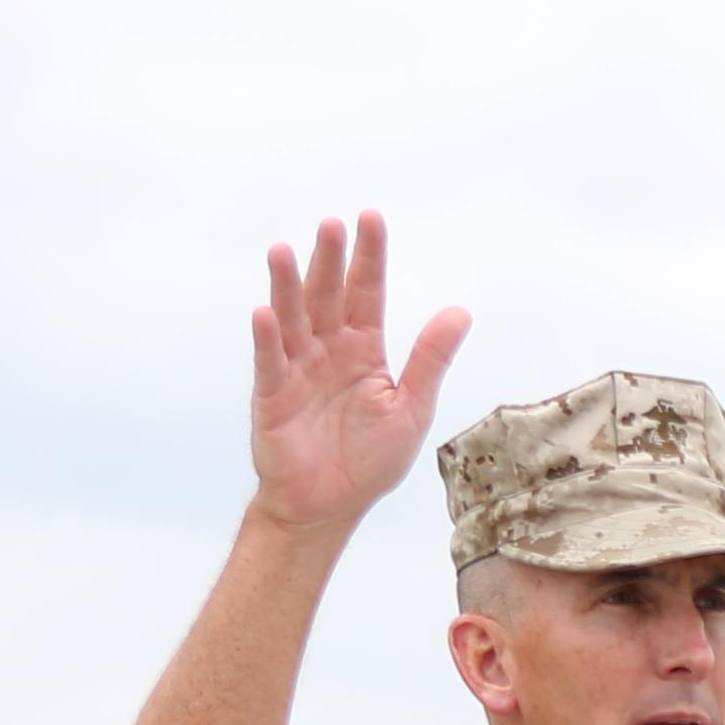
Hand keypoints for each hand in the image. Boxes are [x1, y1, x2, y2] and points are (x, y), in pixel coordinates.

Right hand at [243, 211, 470, 536]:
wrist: (329, 507)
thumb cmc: (369, 461)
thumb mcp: (410, 407)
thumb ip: (429, 359)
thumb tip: (460, 312)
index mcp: (362, 351)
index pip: (366, 294)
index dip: (369, 258)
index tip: (370, 218)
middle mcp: (326, 351)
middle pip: (326, 297)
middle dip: (329, 261)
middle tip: (332, 224)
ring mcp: (296, 370)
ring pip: (291, 319)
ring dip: (287, 286)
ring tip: (284, 251)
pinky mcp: (272, 397)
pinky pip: (269, 363)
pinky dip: (267, 339)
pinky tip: (264, 312)